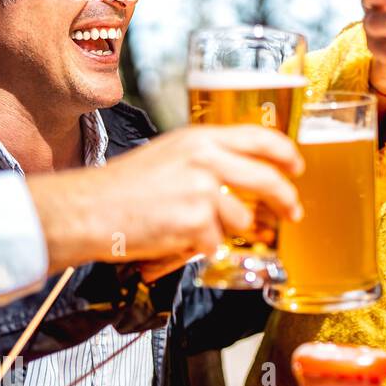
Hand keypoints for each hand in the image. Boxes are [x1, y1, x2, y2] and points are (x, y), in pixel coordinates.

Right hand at [28, 125, 304, 272]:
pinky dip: (199, 247)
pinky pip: (215, 243)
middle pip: (267, 180)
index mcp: (200, 138)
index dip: (286, 153)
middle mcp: (206, 159)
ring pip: (241, 220)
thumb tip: (243, 176)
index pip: (260, 138)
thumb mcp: (170, 154)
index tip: (297, 167)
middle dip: (286, 200)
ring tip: (190, 228)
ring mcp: (203, 190)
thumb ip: (207, 158)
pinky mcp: (196, 221)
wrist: (88, 208)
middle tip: (293, 213)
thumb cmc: (123, 185)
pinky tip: (175, 238)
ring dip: (223, 231)